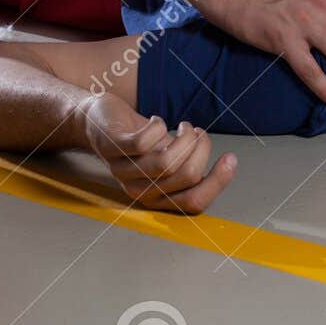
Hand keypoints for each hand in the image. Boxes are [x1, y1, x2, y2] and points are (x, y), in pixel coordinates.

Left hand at [82, 93, 236, 213]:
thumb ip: (187, 167)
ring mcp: (124, 170)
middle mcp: (140, 190)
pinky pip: (143, 141)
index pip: (194, 203)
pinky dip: (159, 126)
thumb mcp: (165, 158)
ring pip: (166, 162)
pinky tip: (158, 120)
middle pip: (185, 176)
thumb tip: (226, 167)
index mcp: (157, 198)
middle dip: (201, 149)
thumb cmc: (137, 142)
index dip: (217, 183)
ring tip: (184, 126)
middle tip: (196, 132)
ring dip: (184, 137)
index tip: (230, 158)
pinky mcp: (113, 146)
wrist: (95, 121)